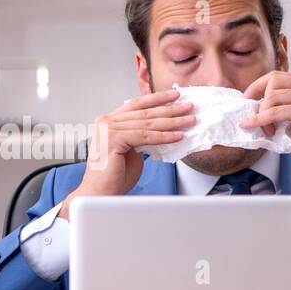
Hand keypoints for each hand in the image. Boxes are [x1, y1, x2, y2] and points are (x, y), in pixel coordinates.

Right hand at [58, 89, 195, 218]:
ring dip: (172, 122)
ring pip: (147, 123)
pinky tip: (178, 136)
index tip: (175, 96)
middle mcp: (106, 121)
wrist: (100, 193)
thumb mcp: (132, 149)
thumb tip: (165, 128)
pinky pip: (145, 136)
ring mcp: (108, 129)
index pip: (136, 105)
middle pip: (144, 112)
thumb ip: (143, 136)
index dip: (157, 99)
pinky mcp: (112, 139)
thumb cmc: (114, 176)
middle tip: (189, 107)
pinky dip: (164, 136)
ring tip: (189, 121)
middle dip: (170, 109)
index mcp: (109, 121)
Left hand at [239, 71, 290, 191]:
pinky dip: (260, 120)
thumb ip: (280, 103)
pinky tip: (252, 126)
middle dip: (260, 99)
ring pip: (272, 97)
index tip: (246, 97)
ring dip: (262, 115)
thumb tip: (253, 99)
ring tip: (267, 130)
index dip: (258, 85)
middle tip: (254, 116)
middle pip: (274, 82)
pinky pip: (274, 112)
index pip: (278, 76)